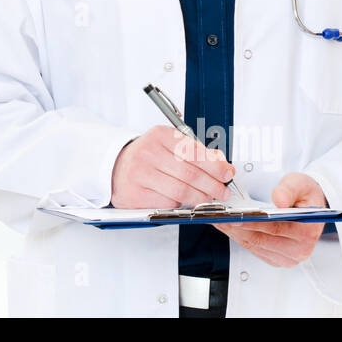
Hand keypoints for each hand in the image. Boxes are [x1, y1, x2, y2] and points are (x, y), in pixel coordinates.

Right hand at [111, 126, 235, 208]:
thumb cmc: (147, 157)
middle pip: (190, 173)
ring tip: (208, 199)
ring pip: (181, 191)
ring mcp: (140, 174)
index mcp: (159, 135)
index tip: (227, 173)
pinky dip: (180, 205)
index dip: (215, 165)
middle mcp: (148, 153)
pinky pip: (167, 203)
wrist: (115, 167)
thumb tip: (221, 163)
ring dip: (200, 198)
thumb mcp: (169, 145)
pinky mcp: (135, 194)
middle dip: (213, 185)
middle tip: (222, 191)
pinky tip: (185, 202)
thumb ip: (195, 152)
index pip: (194, 152)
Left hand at [210, 171, 326, 267]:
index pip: (273, 228)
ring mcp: (288, 257)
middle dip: (236, 227)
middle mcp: (299, 249)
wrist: (310, 205)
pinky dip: (239, 237)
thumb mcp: (300, 184)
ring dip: (233, 233)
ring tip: (218, 220)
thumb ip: (288, 189)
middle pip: (260, 239)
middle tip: (218, 216)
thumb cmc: (305, 195)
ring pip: (253, 245)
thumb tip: (279, 200)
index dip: (251, 222)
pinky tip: (228, 226)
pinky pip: (253, 249)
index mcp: (307, 232)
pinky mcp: (277, 258)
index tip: (233, 216)